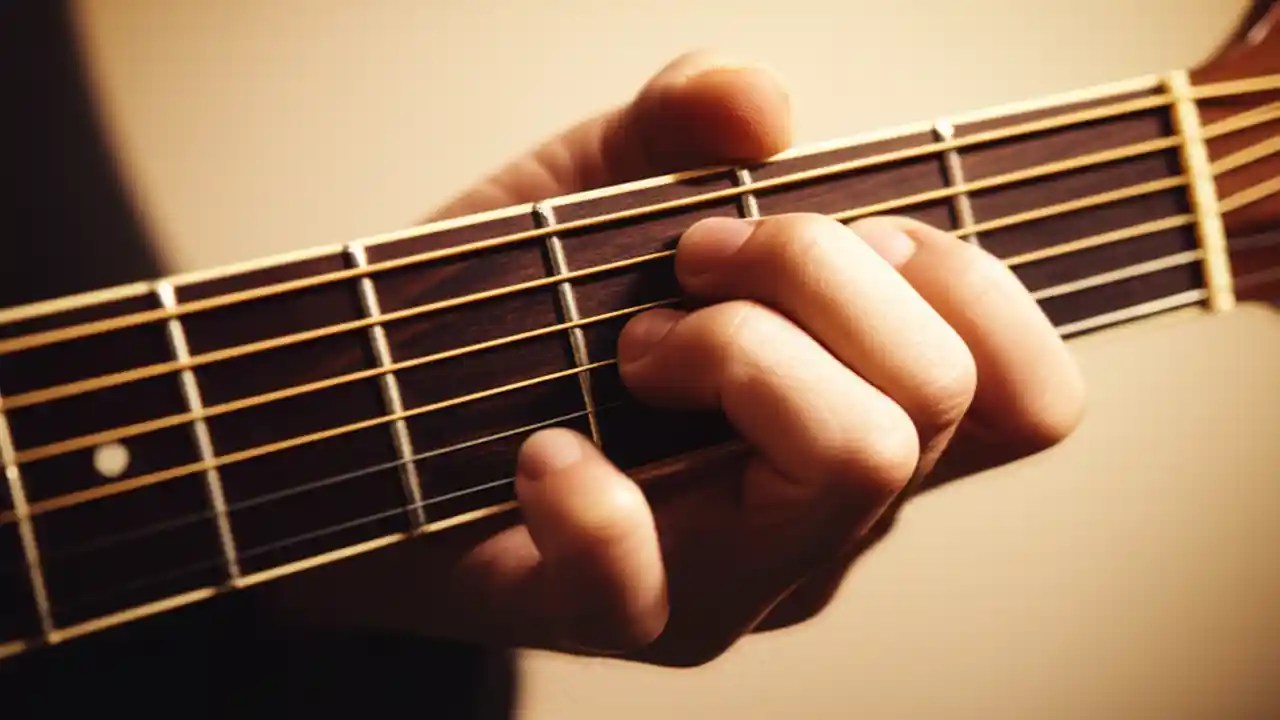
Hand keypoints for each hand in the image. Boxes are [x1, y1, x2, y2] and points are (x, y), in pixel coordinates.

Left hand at [266, 52, 1084, 665]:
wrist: (389, 421)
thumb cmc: (518, 317)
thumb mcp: (601, 188)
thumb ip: (681, 123)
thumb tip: (760, 106)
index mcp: (856, 417)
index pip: (1027, 395)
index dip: (968, 289)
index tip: (843, 230)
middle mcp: (824, 517)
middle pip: (938, 401)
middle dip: (815, 277)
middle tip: (696, 259)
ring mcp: (735, 585)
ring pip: (852, 465)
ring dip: (738, 354)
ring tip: (634, 344)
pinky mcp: (621, 623)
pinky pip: (646, 577)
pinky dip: (593, 492)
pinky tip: (544, 449)